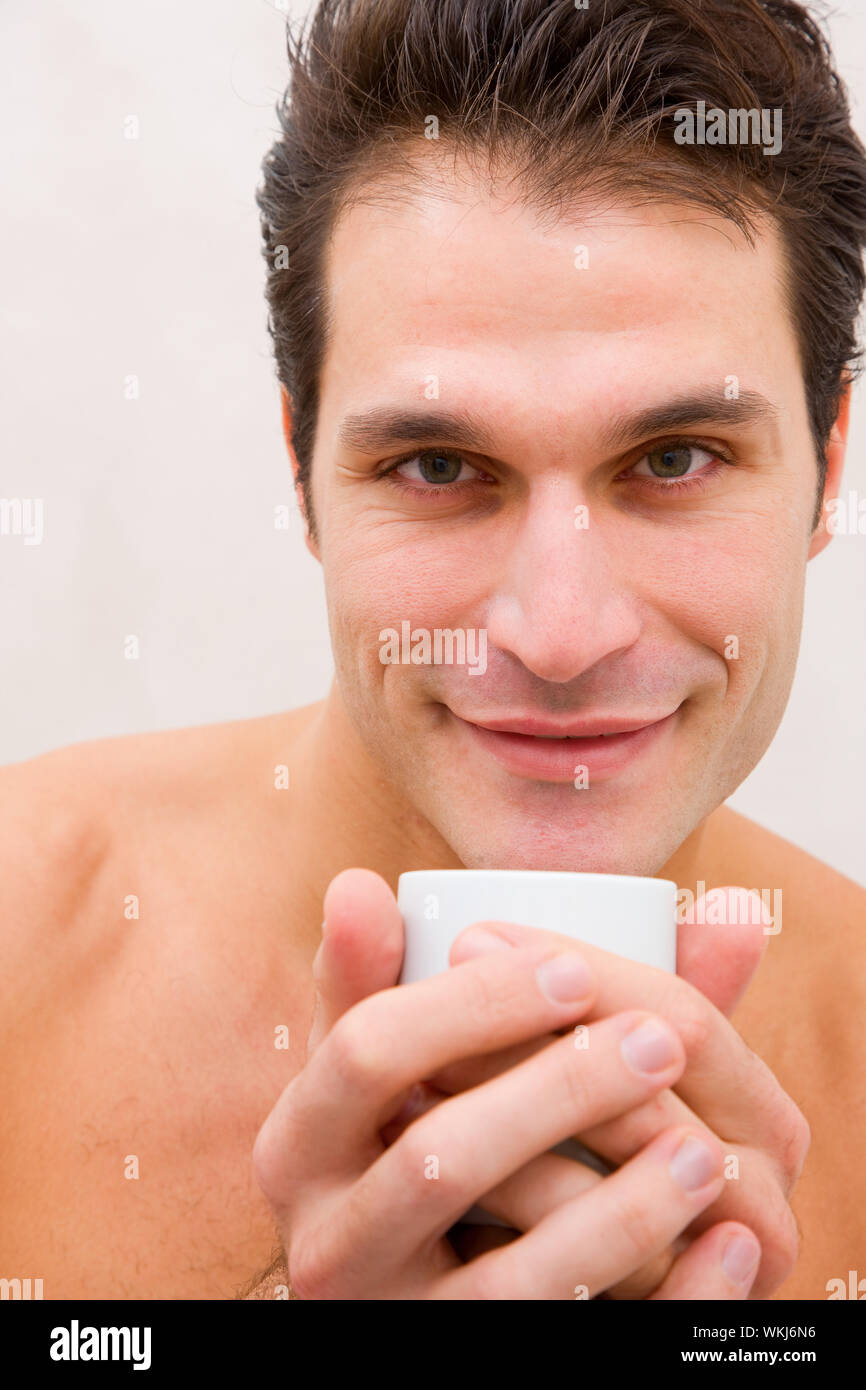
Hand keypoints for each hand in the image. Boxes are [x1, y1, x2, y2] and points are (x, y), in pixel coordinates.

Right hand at [251, 870, 798, 1297]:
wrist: (406, 1302)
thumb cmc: (404, 1149)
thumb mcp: (384, 1077)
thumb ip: (383, 982)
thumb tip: (358, 880)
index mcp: (299, 1145)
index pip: (367, 1051)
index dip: (472, 1006)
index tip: (570, 968)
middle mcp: (327, 1243)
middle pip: (439, 1158)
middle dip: (558, 1090)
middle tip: (663, 1041)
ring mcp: (395, 1324)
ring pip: (509, 1275)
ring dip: (620, 1209)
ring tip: (704, 1150)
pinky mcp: (465, 1372)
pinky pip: (562, 1344)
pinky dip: (660, 1299)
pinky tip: (719, 1249)